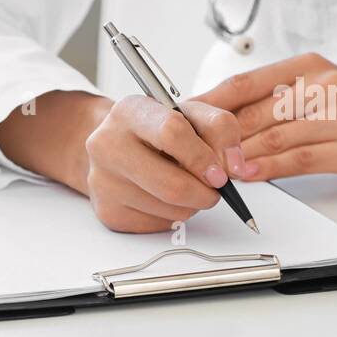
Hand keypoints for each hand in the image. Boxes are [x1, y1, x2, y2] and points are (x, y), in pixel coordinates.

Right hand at [82, 94, 247, 232]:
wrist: (113, 146)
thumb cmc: (155, 129)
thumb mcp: (190, 114)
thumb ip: (220, 129)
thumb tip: (234, 168)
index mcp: (129, 112)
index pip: (171, 134)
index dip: (204, 158)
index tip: (222, 174)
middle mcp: (106, 146)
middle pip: (171, 185)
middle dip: (205, 193)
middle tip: (215, 190)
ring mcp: (103, 182)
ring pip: (170, 210)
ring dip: (192, 205)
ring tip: (186, 186)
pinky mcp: (109, 212)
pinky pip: (158, 224)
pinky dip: (173, 215)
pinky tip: (164, 197)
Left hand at [194, 53, 336, 182]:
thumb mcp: (320, 94)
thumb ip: (276, 104)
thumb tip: (221, 122)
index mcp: (308, 68)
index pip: (244, 83)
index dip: (207, 101)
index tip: (178, 117)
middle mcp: (323, 85)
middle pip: (253, 111)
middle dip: (215, 136)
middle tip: (186, 152)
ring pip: (273, 134)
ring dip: (237, 155)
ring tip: (209, 169)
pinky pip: (301, 157)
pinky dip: (270, 167)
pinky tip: (249, 176)